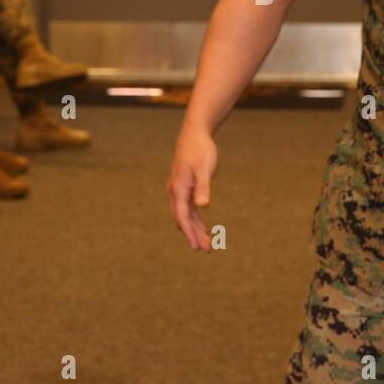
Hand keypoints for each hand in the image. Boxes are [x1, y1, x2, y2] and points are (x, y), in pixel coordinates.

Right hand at [166, 120, 217, 250]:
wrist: (195, 133)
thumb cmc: (200, 150)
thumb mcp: (204, 169)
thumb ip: (203, 188)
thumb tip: (203, 206)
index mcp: (178, 189)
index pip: (183, 217)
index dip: (190, 233)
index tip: (197, 247)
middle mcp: (176, 191)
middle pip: (183, 219)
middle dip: (193, 235)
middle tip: (206, 250)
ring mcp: (180, 189)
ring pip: (186, 214)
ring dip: (195, 228)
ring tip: (207, 242)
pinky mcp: (186, 186)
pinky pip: (189, 207)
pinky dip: (196, 218)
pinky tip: (204, 226)